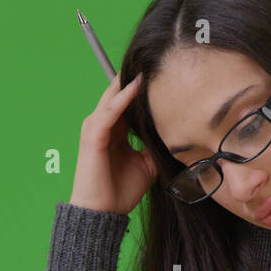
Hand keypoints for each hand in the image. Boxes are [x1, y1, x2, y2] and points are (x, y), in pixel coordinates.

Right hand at [70, 71, 158, 215]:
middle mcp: (102, 123)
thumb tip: (177, 133)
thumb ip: (156, 145)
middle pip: (119, 91)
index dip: (143, 86)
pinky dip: (122, 98)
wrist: (102, 213)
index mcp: (114, 129)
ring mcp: (95, 127)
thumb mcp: (147, 164)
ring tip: (149, 65)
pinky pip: (109, 111)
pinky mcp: (93, 135)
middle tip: (157, 57)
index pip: (127, 99)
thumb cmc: (120, 191)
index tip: (164, 72)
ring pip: (114, 96)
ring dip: (131, 81)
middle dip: (137, 76)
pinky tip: (136, 87)